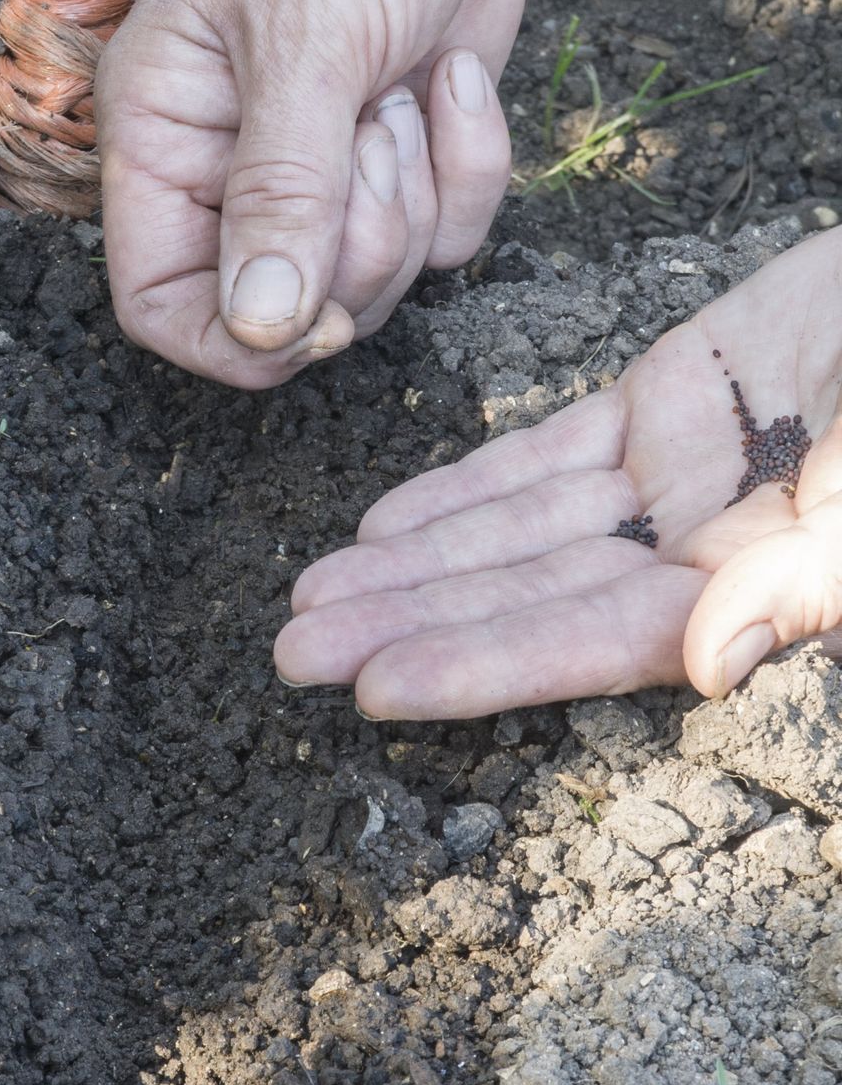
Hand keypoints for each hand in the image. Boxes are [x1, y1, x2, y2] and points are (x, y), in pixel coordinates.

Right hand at [95, 0, 533, 388]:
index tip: (314, 320)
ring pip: (372, 286)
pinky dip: (470, 171)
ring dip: (416, 202)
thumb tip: (262, 327)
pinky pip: (445, 242)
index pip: (161, 306)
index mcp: (163, 143)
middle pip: (284, 314)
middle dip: (358, 247)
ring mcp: (320, 180)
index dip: (237, 340)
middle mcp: (229, 178)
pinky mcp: (400, 167)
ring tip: (404, 90)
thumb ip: (281, 193)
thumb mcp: (307, 43)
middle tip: (375, 136)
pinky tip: (457, 80)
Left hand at [275, 229, 841, 718]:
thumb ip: (800, 585)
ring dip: (414, 560)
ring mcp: (674, 477)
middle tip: (294, 649)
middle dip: (408, 620)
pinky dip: (468, 484)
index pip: (589, 645)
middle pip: (524, 595)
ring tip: (315, 590)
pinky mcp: (665, 398)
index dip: (480, 666)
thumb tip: (701, 662)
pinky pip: (547, 451)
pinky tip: (387, 519)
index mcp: (751, 596)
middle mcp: (697, 553)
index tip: (373, 686)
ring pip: (518, 528)